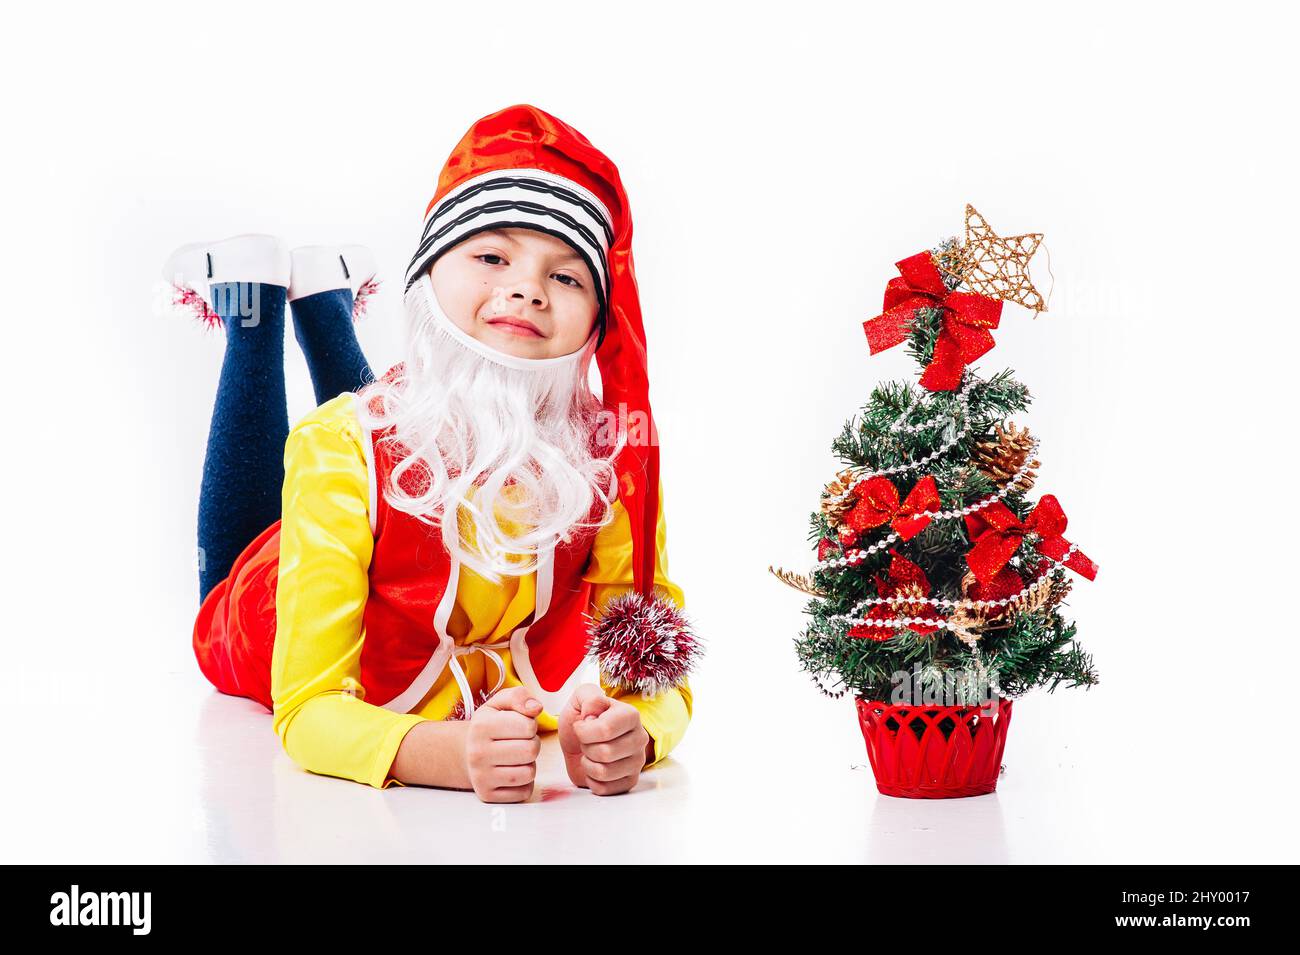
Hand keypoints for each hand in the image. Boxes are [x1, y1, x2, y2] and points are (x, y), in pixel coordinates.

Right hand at [464, 686, 541, 802]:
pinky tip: (512, 771)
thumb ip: (519, 697)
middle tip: (520, 742)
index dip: (530, 724)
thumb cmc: (490, 725)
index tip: (519, 725)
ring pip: (529, 773)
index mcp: (481, 726)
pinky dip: (524, 782)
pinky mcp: (488, 796)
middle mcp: (478, 754)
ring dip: (529, 764)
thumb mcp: (500, 703)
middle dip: (532, 744)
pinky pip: (524, 792)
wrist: (466, 752)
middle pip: (531, 750)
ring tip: (516, 756)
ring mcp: (481, 778)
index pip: (528, 726)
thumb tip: (536, 708)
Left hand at [558, 684, 650, 795]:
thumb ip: (588, 696)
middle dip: (586, 747)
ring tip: (590, 753)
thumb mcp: (580, 698)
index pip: (605, 730)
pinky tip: (595, 767)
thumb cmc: (581, 720)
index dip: (584, 731)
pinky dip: (591, 780)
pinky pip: (604, 788)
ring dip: (588, 764)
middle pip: (605, 753)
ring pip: (604, 772)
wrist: (578, 741)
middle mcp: (640, 738)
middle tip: (587, 741)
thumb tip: (593, 713)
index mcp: (631, 715)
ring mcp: (638, 761)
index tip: (581, 725)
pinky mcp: (630, 780)